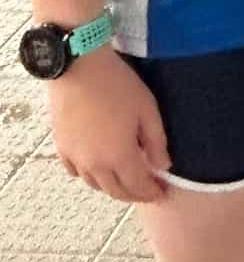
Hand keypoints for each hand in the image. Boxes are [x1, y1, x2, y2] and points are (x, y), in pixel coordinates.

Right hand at [48, 50, 170, 201]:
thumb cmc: (117, 85)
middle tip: (147, 190)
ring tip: (126, 179)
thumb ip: (156, 141)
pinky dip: (90, 176)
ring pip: (95, 184)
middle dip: (134, 194)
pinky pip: (76, 172)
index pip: (138, 186)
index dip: (151, 192)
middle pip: (116, 191)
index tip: (162, 191)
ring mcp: (75, 158)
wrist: (79, 68)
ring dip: (112, 187)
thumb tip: (163, 165)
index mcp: (119, 157)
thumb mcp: (147, 109)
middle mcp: (95, 165)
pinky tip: (98, 167)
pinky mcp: (62, 147)